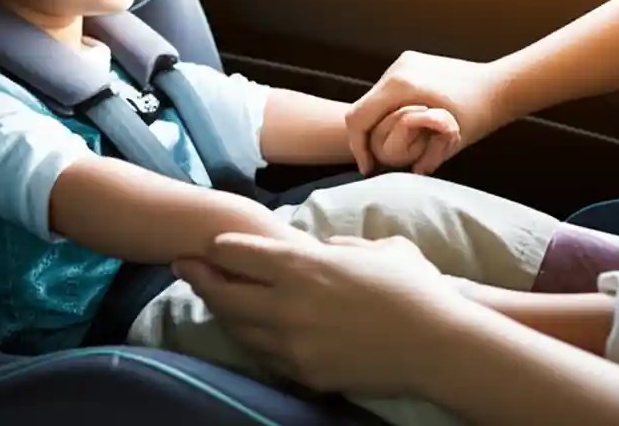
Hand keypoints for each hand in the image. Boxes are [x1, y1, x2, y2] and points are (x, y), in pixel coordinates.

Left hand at [173, 233, 462, 396]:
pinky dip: (254, 343)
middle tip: (182, 267)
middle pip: (224, 292)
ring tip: (212, 301)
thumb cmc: (413, 288)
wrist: (437, 344)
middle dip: (199, 278)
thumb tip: (323, 248)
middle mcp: (287, 303)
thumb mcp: (377, 248)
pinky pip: (266, 358)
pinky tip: (251, 334)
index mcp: (302, 265)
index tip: (209, 245)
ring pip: (239, 329)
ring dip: (222, 312)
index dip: (220, 247)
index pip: (239, 253)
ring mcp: (292, 343)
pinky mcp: (305, 373)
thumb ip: (340, 246)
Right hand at [347, 51, 517, 174]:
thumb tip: (407, 171)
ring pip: (375, 97)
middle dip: (367, 135)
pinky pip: (388, 89)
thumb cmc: (478, 116)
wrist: (501, 85)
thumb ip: (421, 157)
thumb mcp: (447, 142)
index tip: (368, 167)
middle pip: (363, 106)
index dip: (358, 146)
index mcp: (401, 87)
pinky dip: (389, 108)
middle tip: (378, 159)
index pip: (358, 118)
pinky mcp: (410, 61)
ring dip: (379, 121)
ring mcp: (403, 62)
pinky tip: (406, 121)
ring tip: (394, 141)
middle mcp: (397, 69)